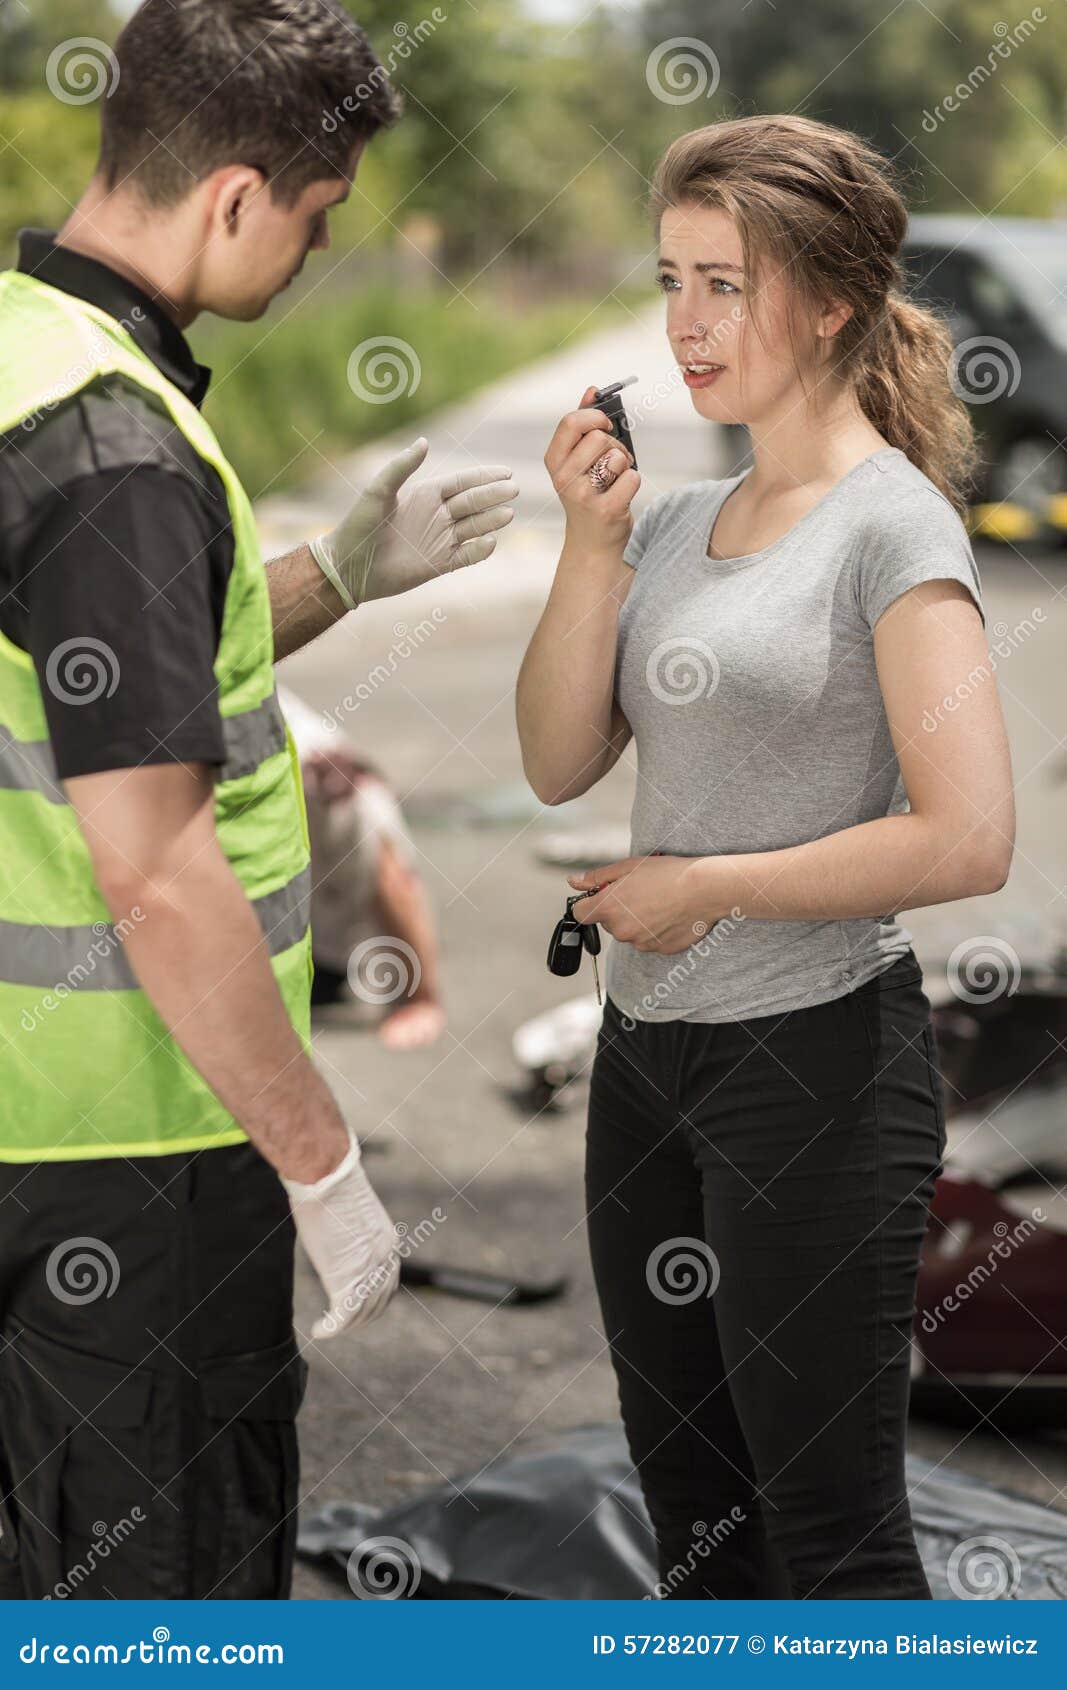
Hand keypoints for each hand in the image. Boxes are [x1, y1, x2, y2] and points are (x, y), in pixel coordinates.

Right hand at [280, 1127, 400, 1338]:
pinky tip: (318, 1330)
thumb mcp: (349, 1212)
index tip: (356, 1306)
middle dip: (360, 1317)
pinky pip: (344, 1315)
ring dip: (344, 1325)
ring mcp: (368, 1270)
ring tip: (327, 1328)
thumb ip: (351, 1231)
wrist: (327, 1177)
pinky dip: (332, 1328)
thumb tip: (335, 1234)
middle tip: (339, 1324)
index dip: (373, 1299)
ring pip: (361, 1312)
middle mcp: (385, 1259)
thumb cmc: (330, 1184)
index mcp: (387, 1242)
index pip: (388, 1282)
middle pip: (378, 1302)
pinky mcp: (348, 1279)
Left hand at [309, 438, 517, 608]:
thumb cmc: (360, 525)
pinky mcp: (440, 564)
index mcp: (426, 495)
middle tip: (514, 489)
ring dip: (492, 520)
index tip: (506, 472)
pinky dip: (481, 550)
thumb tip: (424, 441)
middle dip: (494, 495)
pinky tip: (491, 541)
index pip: (462, 483)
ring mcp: (441, 540)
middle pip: (473, 503)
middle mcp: (438, 515)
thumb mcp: (378, 491)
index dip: (484, 477)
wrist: (349, 567)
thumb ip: (401, 467)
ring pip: (475, 528)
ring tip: (508, 513)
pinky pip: (467, 556)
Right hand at [545, 387, 639, 554]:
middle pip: (600, 437)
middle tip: (614, 461)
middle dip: (615, 445)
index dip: (595, 416)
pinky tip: (623, 494)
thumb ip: (583, 426)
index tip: (606, 424)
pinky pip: (631, 478)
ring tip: (617, 478)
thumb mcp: (578, 462)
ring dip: (625, 464)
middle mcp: (563, 478)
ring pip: (617, 456)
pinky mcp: (606, 510)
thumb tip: (592, 390)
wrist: (592, 544)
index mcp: (554, 461)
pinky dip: (634, 482)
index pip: (571, 422)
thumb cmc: (589, 496)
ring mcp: (583, 496)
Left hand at [567, 855, 729, 954]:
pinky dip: (656, 930)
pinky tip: (670, 914)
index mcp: (608, 908)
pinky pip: (650, 940)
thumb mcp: (628, 866)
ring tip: (659, 902)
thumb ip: (597, 877)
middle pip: (608, 923)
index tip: (600, 896)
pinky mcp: (659, 950)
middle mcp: (621, 930)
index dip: (588, 903)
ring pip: (630, 932)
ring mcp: (640, 943)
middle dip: (618, 910)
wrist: (705, 889)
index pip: (580, 914)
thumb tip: (573, 882)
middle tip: (640, 892)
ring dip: (638, 921)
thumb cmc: (667, 873)